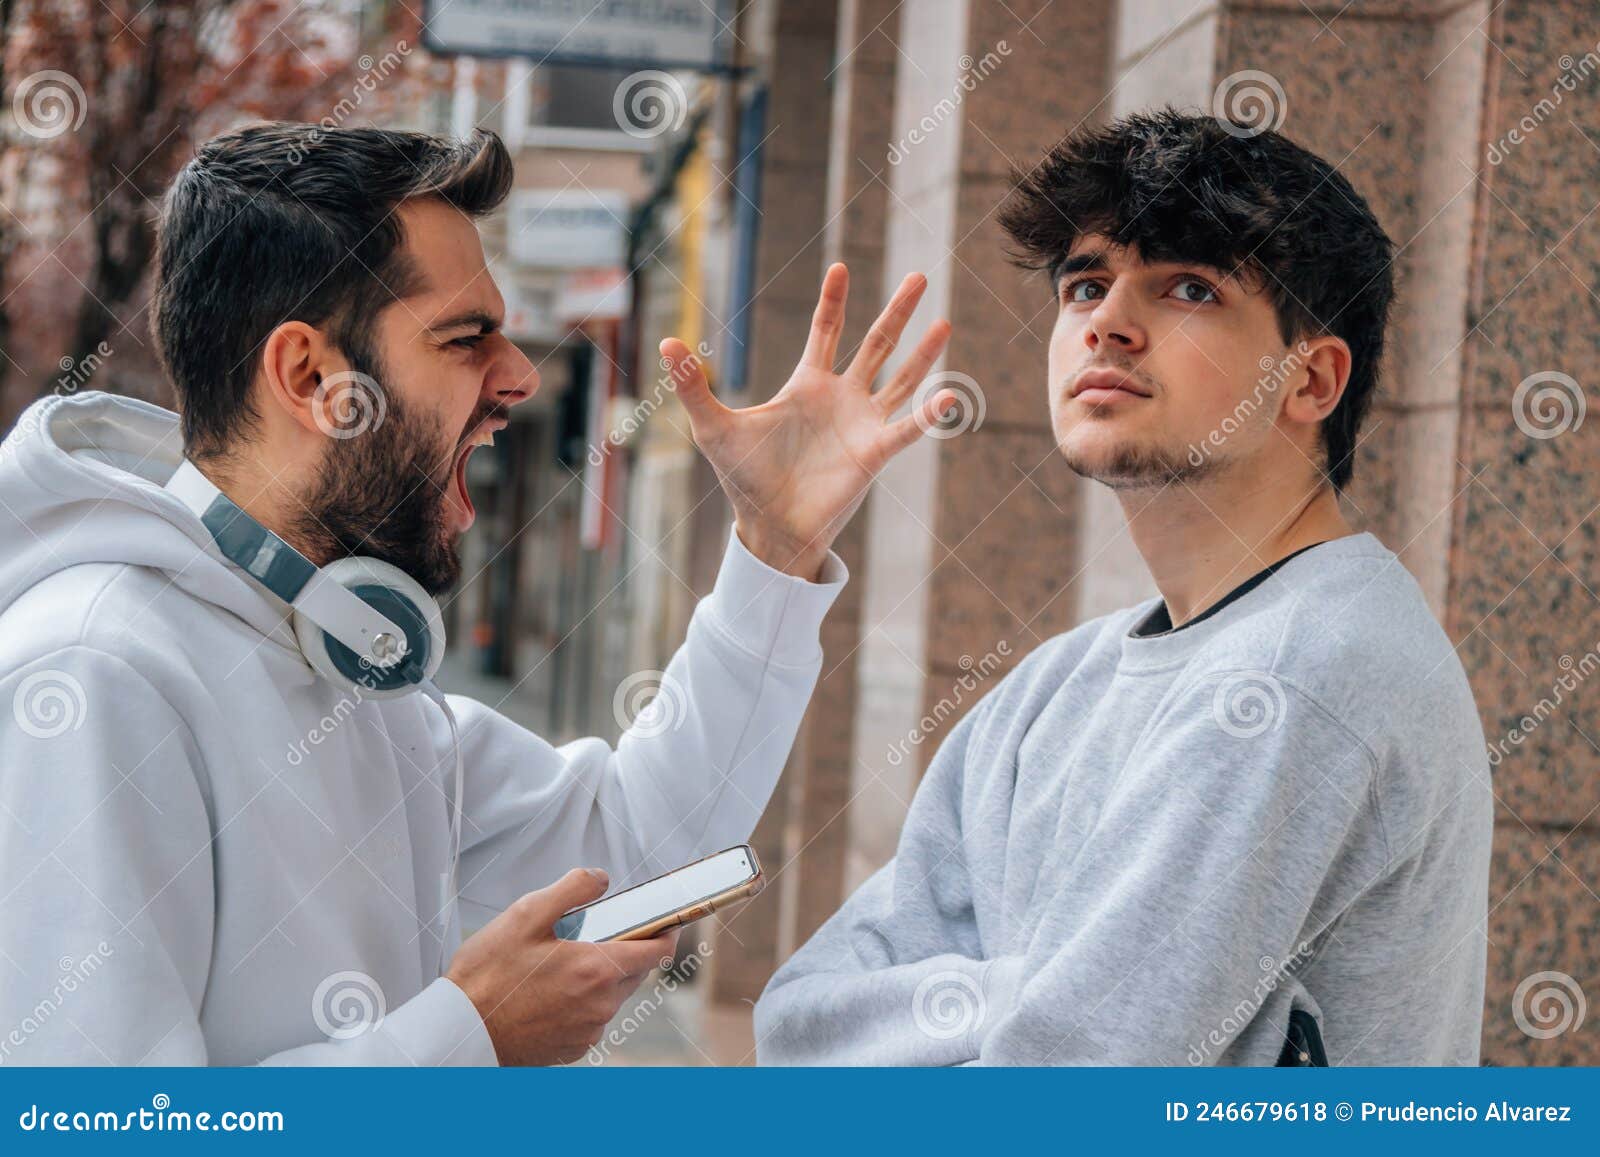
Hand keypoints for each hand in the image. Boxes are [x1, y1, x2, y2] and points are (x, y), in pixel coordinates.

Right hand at [446, 868, 678, 1065]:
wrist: (460, 1031)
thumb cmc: (487, 977)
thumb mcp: (526, 914)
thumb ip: (572, 888)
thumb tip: (601, 879)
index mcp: (597, 970)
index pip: (657, 951)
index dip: (665, 932)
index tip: (665, 922)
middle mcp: (600, 1006)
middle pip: (636, 972)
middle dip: (625, 950)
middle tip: (593, 935)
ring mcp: (588, 1031)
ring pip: (613, 996)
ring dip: (601, 978)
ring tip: (560, 964)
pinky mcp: (572, 1049)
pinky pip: (592, 1019)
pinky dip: (582, 1003)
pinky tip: (550, 992)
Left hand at [660, 264, 954, 579]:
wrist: (768, 526)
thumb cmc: (743, 478)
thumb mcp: (713, 426)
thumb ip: (693, 385)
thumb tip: (665, 342)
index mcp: (807, 384)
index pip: (827, 330)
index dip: (834, 300)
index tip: (841, 266)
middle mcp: (841, 398)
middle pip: (876, 343)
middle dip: (897, 310)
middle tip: (920, 275)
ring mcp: (862, 423)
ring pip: (901, 378)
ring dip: (924, 353)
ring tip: (945, 322)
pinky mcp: (873, 452)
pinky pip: (906, 427)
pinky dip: (929, 412)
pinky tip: (950, 393)